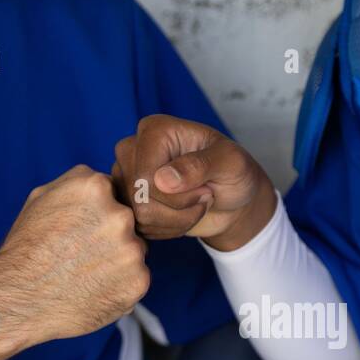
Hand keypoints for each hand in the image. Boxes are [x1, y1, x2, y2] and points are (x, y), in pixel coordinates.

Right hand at [0, 165, 148, 344]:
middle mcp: (119, 215)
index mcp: (95, 188)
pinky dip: (120, 285)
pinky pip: (135, 278)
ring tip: (85, 273)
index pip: (112, 193)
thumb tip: (104, 181)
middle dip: (109, 235)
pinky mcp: (139, 281)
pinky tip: (94, 289)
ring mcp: (132, 250)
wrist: (21, 301)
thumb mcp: (41, 199)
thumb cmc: (27, 250)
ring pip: (133, 251)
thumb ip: (77, 183)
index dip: (94, 213)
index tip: (77, 229)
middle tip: (80, 254)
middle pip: (126, 221)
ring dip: (117, 260)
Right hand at [112, 115, 276, 250]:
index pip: (146, 176)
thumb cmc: (233, 173)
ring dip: (177, 221)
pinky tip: (183, 216)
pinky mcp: (128, 200)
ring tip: (195, 205)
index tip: (206, 186)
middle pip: (140, 198)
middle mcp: (131, 149)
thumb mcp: (230, 163)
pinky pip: (139, 228)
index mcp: (154, 130)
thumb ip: (200, 165)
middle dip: (180, 209)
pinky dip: (168, 230)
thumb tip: (162, 180)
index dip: (179, 195)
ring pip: (140, 216)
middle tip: (203, 195)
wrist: (231, 198)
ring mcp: (126, 176)